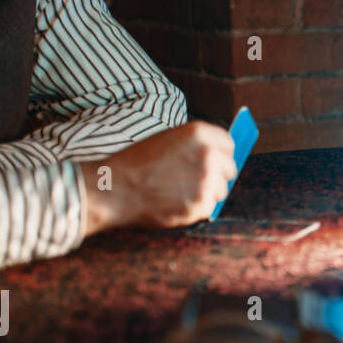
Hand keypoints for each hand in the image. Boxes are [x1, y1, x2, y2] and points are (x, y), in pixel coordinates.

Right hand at [84, 121, 237, 233]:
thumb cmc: (136, 163)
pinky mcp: (200, 205)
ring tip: (179, 191)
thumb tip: (219, 153)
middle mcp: (208, 154)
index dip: (219, 154)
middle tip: (191, 180)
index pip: (229, 145)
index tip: (211, 162)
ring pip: (221, 190)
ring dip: (207, 193)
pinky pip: (209, 208)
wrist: (113, 188)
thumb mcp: (168, 139)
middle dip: (215, 175)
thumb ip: (196, 143)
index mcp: (199, 133)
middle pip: (229, 168)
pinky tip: (174, 202)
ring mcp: (205, 181)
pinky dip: (195, 208)